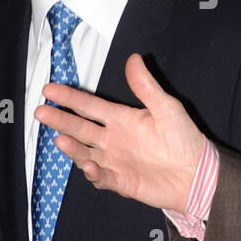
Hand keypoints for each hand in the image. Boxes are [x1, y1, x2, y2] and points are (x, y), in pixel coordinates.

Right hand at [36, 53, 205, 212]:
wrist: (199, 173)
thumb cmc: (185, 139)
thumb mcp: (167, 108)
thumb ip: (146, 87)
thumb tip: (134, 58)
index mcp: (122, 120)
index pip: (90, 106)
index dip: (70, 98)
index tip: (49, 89)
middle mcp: (113, 140)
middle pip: (80, 128)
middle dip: (60, 120)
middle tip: (41, 111)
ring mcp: (115, 161)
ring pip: (85, 153)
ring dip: (72, 147)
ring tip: (61, 139)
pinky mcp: (122, 182)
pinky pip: (102, 178)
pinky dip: (94, 173)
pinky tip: (90, 165)